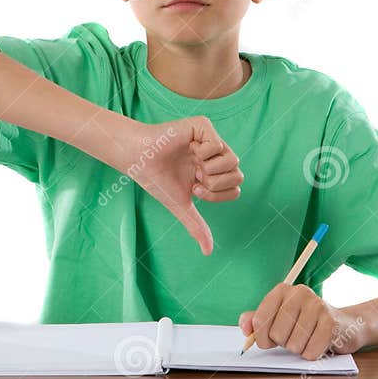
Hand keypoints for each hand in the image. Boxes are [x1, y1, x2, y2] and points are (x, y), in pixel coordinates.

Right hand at [114, 116, 241, 255]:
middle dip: (214, 183)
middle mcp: (215, 156)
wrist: (139, 160)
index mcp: (213, 172)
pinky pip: (218, 144)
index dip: (216, 194)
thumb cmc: (157, 180)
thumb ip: (196, 225)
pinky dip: (203, 153)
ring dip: (210, 169)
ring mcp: (210, 140)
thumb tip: (208, 252)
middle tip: (194, 177)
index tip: (194, 189)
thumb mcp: (181, 205)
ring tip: (192, 164)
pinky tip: (188, 149)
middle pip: (238, 175)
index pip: (235, 188)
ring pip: (233, 159)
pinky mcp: (203, 126)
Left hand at [238, 284, 364, 359]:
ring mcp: (317, 305)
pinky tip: (317, 343)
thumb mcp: (279, 317)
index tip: (267, 341)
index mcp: (282, 290)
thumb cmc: (305, 322)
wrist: (343, 324)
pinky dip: (312, 354)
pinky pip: (311, 351)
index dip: (261, 338)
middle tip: (293, 338)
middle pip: (277, 334)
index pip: (260, 320)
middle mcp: (299, 292)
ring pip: (294, 344)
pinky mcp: (331, 322)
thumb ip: (258, 320)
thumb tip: (245, 328)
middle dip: (283, 344)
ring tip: (307, 338)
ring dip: (299, 349)